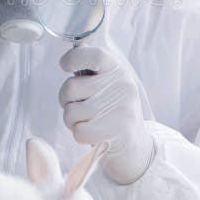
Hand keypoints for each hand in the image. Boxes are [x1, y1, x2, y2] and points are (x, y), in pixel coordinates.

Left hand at [59, 46, 154, 184]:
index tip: (65, 66)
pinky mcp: (116, 131)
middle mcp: (121, 85)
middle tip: (78, 106)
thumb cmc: (111, 109)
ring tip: (87, 120)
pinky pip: (79, 131)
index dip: (74, 58)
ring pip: (71, 112)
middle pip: (71, 87)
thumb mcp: (108, 83)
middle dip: (66, 100)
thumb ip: (91, 70)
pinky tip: (92, 133)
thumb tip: (71, 55)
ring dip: (72, 120)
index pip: (95, 55)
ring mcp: (120, 108)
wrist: (134, 144)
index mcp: (117, 68)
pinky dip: (79, 135)